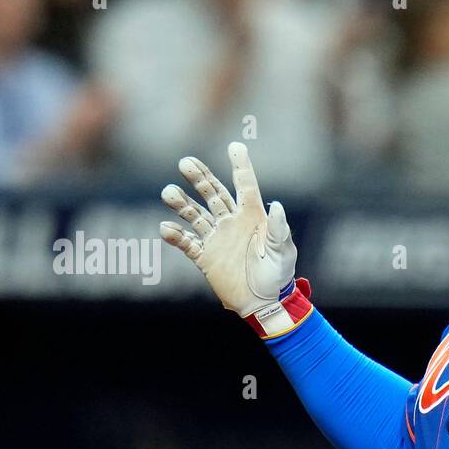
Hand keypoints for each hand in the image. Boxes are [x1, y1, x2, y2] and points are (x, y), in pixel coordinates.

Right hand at [160, 142, 309, 337]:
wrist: (264, 303)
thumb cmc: (279, 275)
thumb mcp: (283, 251)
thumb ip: (279, 229)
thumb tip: (277, 205)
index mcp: (253, 217)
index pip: (245, 186)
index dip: (240, 166)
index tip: (235, 145)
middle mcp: (231, 222)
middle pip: (212, 194)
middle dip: (199, 178)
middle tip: (185, 163)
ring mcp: (216, 238)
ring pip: (195, 214)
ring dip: (181, 204)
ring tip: (167, 193)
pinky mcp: (204, 256)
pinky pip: (186, 243)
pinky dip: (175, 236)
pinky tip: (166, 229)